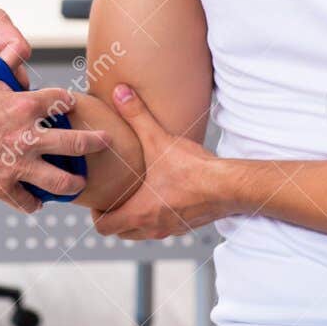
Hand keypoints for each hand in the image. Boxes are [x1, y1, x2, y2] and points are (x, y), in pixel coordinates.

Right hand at [0, 75, 108, 213]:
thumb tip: (7, 85)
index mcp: (20, 105)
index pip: (58, 100)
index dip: (67, 100)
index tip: (70, 103)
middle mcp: (25, 136)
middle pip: (74, 142)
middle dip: (94, 142)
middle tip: (104, 142)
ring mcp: (16, 164)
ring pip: (60, 180)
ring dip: (72, 183)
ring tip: (77, 184)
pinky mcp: (1, 187)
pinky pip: (27, 202)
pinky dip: (33, 203)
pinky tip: (36, 202)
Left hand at [89, 84, 234, 239]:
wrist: (229, 187)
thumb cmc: (193, 170)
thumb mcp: (159, 140)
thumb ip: (137, 115)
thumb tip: (120, 92)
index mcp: (139, 213)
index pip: (105, 227)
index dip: (96, 215)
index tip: (98, 200)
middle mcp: (153, 227)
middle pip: (122, 233)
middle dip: (114, 217)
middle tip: (113, 197)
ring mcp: (172, 229)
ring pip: (143, 233)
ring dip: (135, 219)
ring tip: (135, 195)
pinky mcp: (188, 225)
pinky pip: (164, 227)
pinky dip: (157, 217)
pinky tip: (162, 195)